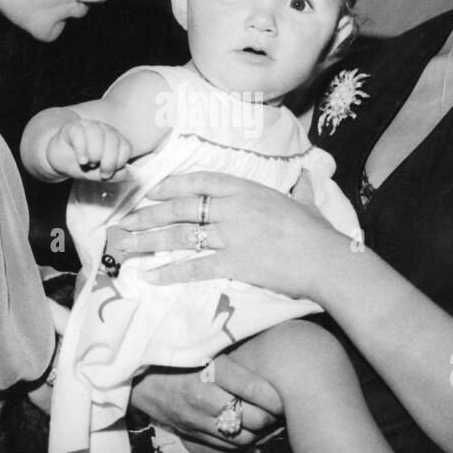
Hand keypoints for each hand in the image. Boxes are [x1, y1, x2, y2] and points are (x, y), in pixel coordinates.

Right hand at [46, 119, 131, 180]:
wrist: (59, 159)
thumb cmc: (82, 164)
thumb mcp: (99, 174)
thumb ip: (113, 174)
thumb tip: (124, 172)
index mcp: (115, 140)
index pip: (126, 147)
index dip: (119, 163)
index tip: (108, 173)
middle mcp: (104, 130)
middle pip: (113, 141)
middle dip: (109, 162)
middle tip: (101, 173)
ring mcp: (88, 126)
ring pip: (97, 134)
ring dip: (95, 154)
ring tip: (88, 164)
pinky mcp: (72, 127)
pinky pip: (80, 134)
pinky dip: (82, 149)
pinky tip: (81, 160)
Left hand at [111, 171, 344, 298]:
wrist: (325, 259)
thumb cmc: (318, 231)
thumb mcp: (307, 202)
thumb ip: (301, 188)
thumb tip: (308, 176)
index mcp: (247, 189)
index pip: (200, 181)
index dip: (172, 185)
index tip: (152, 192)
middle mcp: (232, 208)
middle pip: (181, 208)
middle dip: (150, 215)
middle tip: (127, 222)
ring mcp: (230, 235)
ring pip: (180, 235)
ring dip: (150, 240)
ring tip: (127, 246)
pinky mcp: (233, 263)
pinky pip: (194, 267)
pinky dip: (169, 272)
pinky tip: (150, 276)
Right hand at [130, 353, 283, 452]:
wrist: (138, 377)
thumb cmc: (179, 356)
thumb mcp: (205, 345)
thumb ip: (233, 352)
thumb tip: (271, 352)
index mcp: (210, 370)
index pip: (254, 389)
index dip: (276, 398)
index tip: (285, 397)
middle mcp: (204, 397)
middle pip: (253, 418)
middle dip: (272, 417)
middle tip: (279, 410)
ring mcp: (197, 419)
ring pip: (243, 437)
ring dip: (260, 433)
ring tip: (266, 421)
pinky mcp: (192, 434)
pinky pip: (227, 448)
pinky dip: (243, 442)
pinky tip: (248, 431)